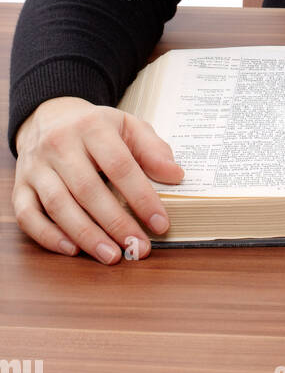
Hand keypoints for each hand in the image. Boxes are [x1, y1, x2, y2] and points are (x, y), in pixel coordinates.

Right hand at [13, 96, 184, 262]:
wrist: (50, 116)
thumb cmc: (94, 127)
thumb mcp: (127, 126)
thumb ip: (152, 148)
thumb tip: (175, 175)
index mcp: (91, 127)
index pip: (120, 165)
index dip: (142, 196)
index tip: (160, 223)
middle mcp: (60, 145)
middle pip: (88, 189)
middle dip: (116, 223)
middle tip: (138, 247)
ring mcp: (37, 167)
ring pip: (58, 205)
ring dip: (86, 235)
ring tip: (112, 256)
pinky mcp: (20, 186)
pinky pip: (28, 215)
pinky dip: (48, 236)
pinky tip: (73, 250)